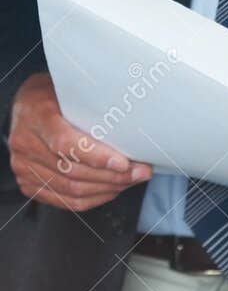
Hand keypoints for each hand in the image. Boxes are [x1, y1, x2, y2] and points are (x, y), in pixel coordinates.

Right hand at [7, 72, 151, 211]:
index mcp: (36, 114)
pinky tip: (111, 190)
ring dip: (107, 188)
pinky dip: (93, 198)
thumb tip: (134, 122)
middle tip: (141, 172)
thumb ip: (93, 105)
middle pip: (72, 171)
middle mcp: (25, 143)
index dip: (97, 157)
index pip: (65, 143)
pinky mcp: (28, 183)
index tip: (124, 163)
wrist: (26, 107)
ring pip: (71, 189)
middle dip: (113, 176)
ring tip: (131, 180)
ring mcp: (23, 166)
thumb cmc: (55, 95)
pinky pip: (65, 201)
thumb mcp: (71, 90)